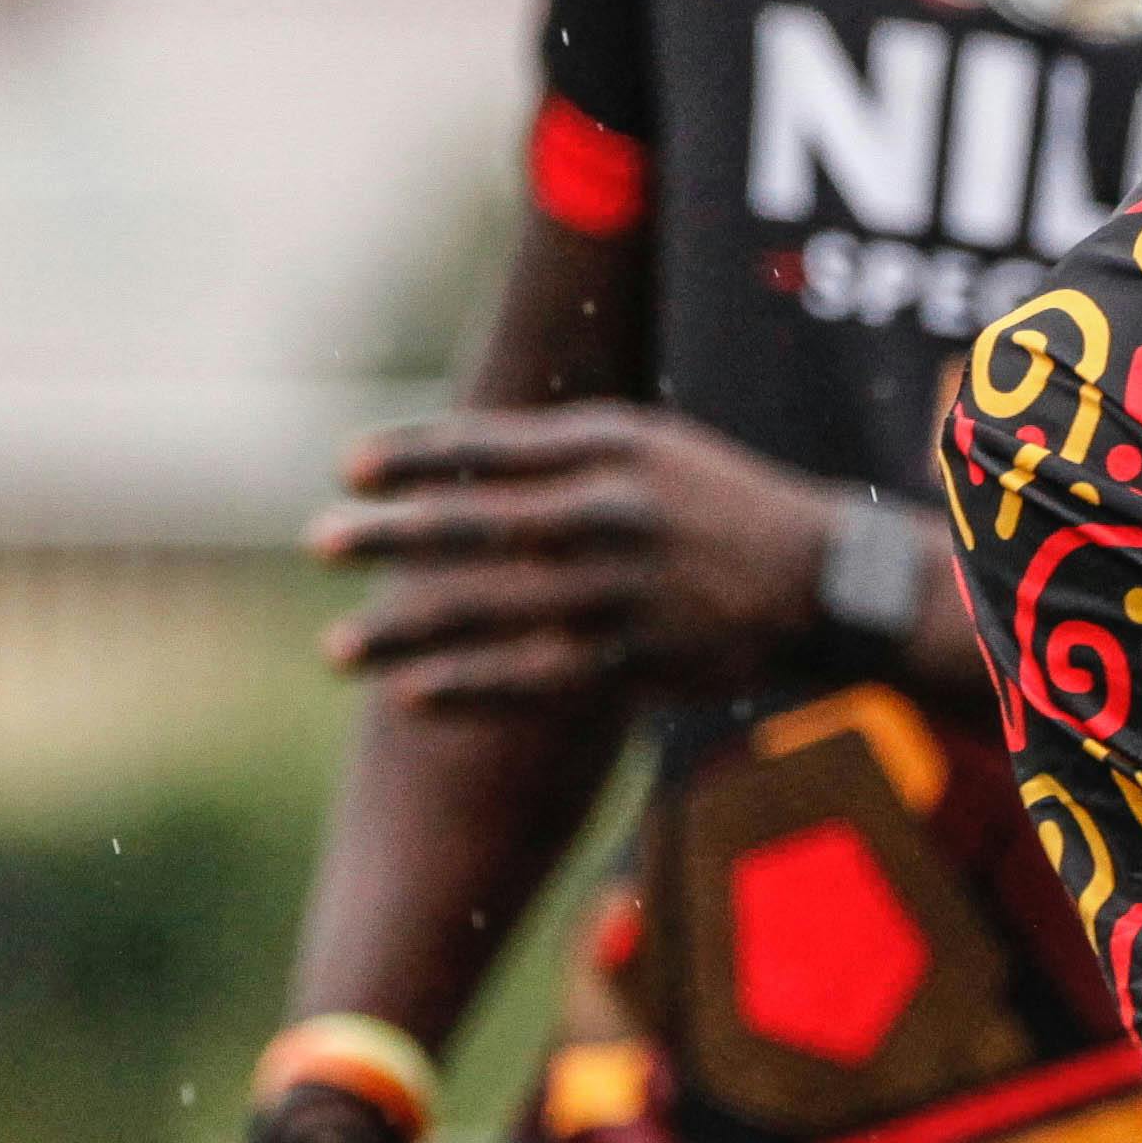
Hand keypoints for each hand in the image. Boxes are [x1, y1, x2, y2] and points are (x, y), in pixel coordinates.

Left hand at [311, 405, 835, 707]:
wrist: (822, 581)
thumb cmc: (719, 504)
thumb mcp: (650, 448)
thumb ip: (556, 451)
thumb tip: (442, 461)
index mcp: (610, 450)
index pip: (486, 446)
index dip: (411, 457)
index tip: (348, 468)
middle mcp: (609, 516)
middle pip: (473, 526)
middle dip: (389, 537)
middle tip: (319, 543)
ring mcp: (619, 593)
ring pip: (487, 616)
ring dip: (403, 634)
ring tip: (336, 650)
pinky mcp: (633, 661)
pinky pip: (530, 680)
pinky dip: (467, 690)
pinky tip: (411, 696)